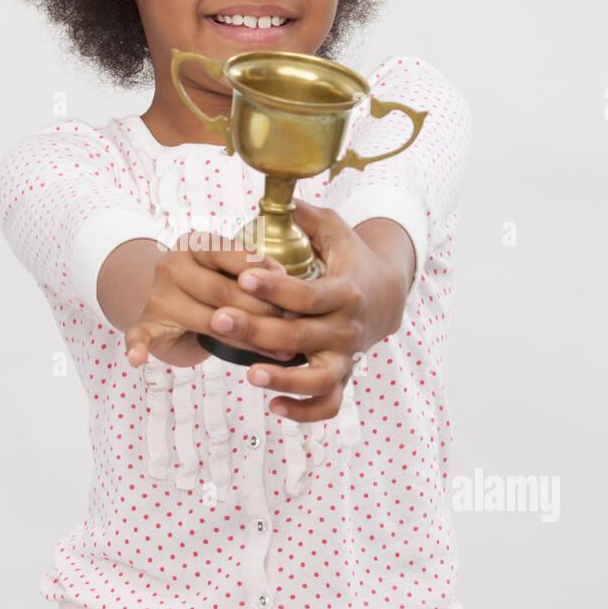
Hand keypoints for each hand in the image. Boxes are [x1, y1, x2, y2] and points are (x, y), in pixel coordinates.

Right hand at [124, 233, 298, 369]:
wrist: (164, 300)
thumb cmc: (210, 286)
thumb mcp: (228, 270)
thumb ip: (253, 274)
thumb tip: (295, 288)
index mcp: (194, 244)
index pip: (230, 254)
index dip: (262, 270)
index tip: (291, 285)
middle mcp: (172, 265)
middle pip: (223, 291)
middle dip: (263, 311)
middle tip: (294, 328)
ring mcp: (157, 295)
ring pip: (206, 320)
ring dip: (245, 341)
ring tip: (278, 354)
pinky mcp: (145, 323)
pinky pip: (139, 336)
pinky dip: (136, 347)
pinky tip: (136, 360)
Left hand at [205, 199, 413, 421]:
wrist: (388, 294)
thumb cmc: (352, 260)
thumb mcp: (337, 231)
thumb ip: (308, 217)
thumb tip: (281, 196)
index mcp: (344, 291)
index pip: (307, 294)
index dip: (275, 288)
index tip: (243, 277)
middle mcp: (347, 328)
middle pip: (300, 335)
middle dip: (258, 329)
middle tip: (219, 317)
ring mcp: (346, 357)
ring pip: (319, 378)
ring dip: (284, 378)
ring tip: (250, 374)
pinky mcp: (343, 376)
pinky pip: (328, 403)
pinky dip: (305, 411)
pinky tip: (273, 406)